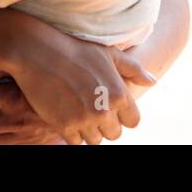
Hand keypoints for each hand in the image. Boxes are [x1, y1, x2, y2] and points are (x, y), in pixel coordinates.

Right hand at [2, 29, 156, 144]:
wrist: (39, 52)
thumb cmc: (76, 49)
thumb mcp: (109, 54)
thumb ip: (134, 69)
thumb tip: (152, 81)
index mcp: (119, 94)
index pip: (133, 122)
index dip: (123, 115)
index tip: (110, 106)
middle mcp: (104, 111)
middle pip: (114, 134)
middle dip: (106, 123)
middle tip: (92, 107)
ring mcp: (84, 120)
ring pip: (95, 140)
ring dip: (89, 129)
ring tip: (79, 111)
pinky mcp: (64, 126)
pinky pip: (76, 142)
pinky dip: (73, 132)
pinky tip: (67, 115)